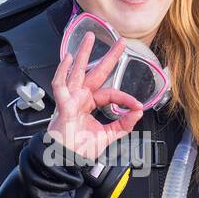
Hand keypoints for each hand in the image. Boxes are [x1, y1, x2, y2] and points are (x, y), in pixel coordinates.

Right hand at [45, 31, 142, 163]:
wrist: (67, 160)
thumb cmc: (80, 149)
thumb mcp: (108, 135)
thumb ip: (123, 125)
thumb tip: (138, 112)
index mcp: (90, 103)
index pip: (111, 93)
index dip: (125, 98)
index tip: (137, 105)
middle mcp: (80, 97)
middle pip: (96, 72)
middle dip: (108, 56)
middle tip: (120, 42)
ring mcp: (71, 98)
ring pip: (77, 71)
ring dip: (83, 53)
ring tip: (89, 37)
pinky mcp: (63, 104)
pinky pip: (60, 84)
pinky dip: (63, 70)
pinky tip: (68, 58)